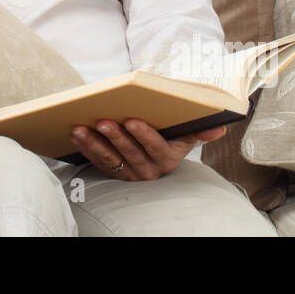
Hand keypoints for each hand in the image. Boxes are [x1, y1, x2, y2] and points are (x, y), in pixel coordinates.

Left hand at [70, 119, 225, 180]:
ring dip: (95, 144)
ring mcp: (130, 173)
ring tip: (81, 128)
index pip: (157, 149)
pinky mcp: (114, 171)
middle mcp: (150, 170)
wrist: (157, 143)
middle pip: (131, 154)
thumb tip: (218, 128)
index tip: (132, 120)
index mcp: (169, 158)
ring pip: (111, 159)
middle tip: (103, 120)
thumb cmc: (171, 130)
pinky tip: (76, 134)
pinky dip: (86, 148)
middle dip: (116, 138)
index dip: (145, 136)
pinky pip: (98, 161)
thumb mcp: (187, 130)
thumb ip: (201, 128)